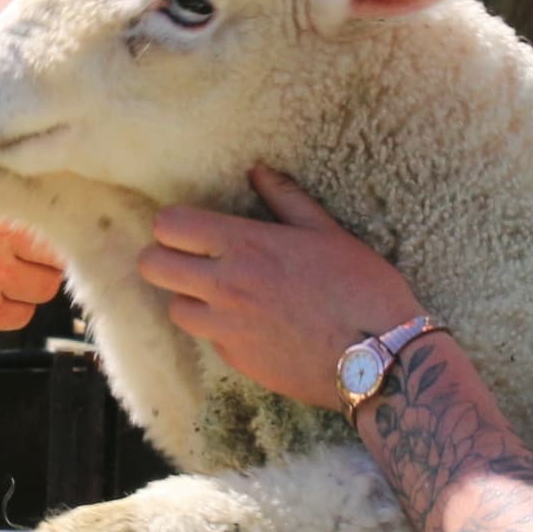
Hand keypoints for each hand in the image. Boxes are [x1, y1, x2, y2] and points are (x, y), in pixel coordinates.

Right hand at [0, 193, 65, 339]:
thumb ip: (3, 189)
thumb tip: (59, 188)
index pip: (61, 231)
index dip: (56, 233)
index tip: (50, 231)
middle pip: (55, 269)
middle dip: (39, 263)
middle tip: (9, 252)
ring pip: (36, 297)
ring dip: (21, 288)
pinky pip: (12, 319)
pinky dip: (0, 308)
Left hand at [139, 168, 423, 408]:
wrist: (380, 359)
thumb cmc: (362, 290)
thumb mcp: (328, 233)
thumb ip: (286, 199)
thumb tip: (259, 171)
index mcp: (247, 245)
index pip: (169, 226)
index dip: (172, 223)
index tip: (191, 226)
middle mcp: (226, 286)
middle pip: (152, 266)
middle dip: (164, 257)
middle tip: (190, 258)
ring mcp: (227, 328)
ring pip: (174, 307)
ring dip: (189, 297)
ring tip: (220, 292)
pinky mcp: (237, 361)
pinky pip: (208, 339)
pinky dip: (219, 329)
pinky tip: (251, 323)